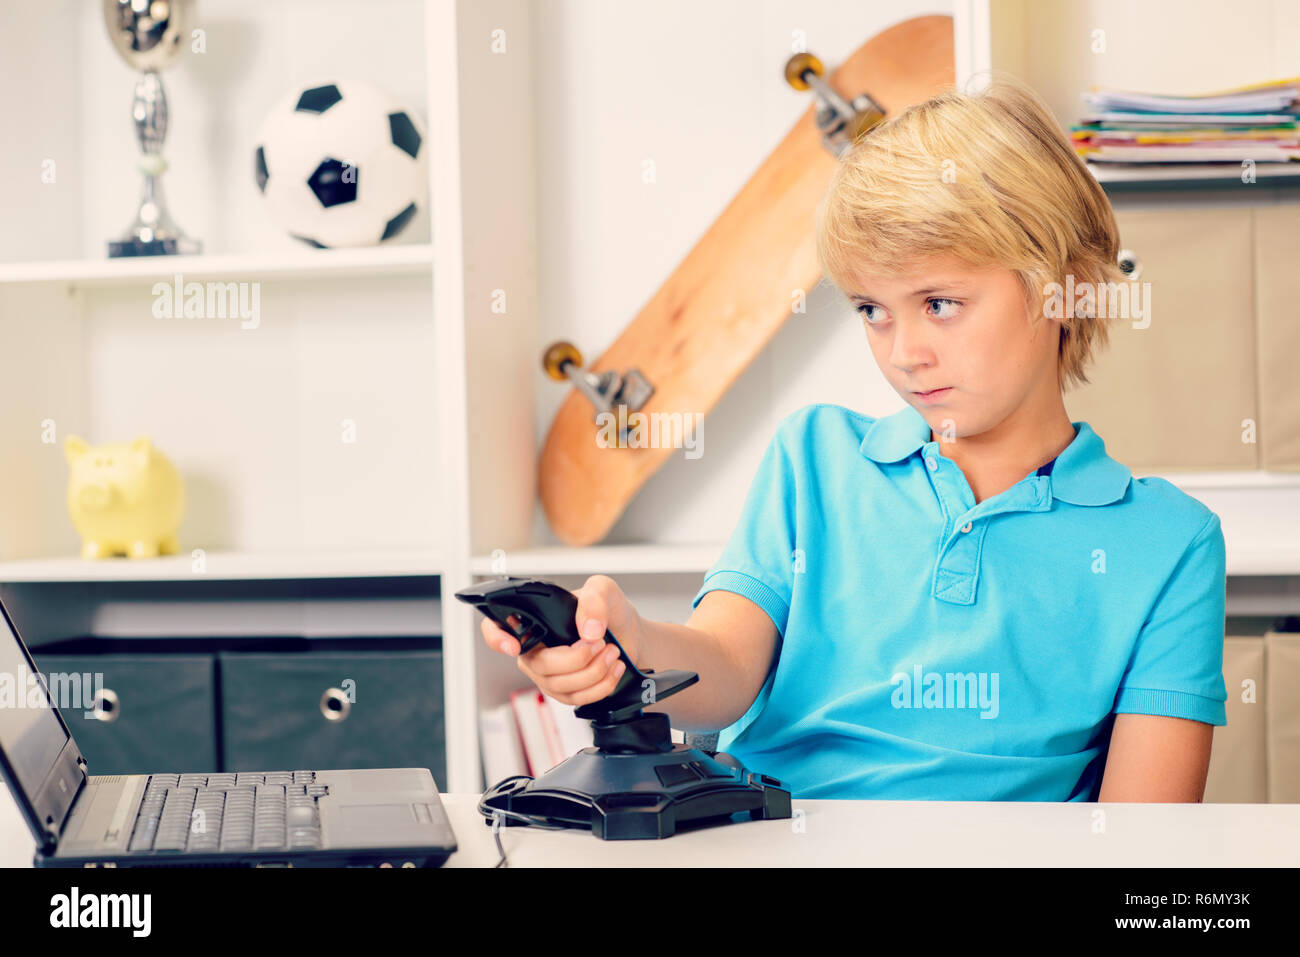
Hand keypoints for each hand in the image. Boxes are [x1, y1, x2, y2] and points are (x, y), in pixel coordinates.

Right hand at [478, 575, 645, 706]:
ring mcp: (548, 673)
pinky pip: (576, 698)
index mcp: (533, 620)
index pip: (496, 629)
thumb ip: (594, 600)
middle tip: (599, 643)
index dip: (497, 639)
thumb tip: (588, 630)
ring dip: (593, 672)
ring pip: (560, 686)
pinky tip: (613, 668)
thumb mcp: (603, 590)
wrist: (627, 633)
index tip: (514, 646)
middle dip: (576, 658)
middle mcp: (534, 649)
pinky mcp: (566, 691)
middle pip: (540, 665)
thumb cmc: (608, 610)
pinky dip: (601, 686)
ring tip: (611, 652)